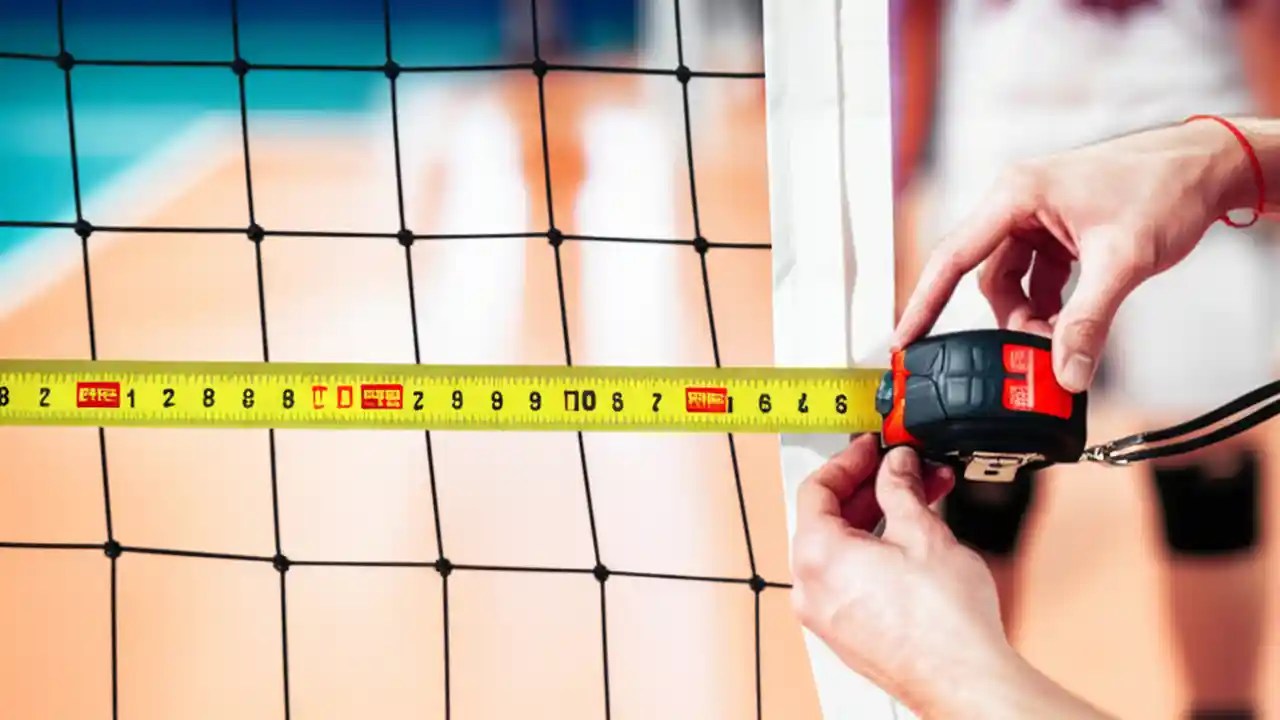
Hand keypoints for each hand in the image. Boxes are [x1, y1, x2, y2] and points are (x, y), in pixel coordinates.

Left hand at [791, 436, 1109, 717]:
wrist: (964, 680)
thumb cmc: (944, 623)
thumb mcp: (923, 532)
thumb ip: (900, 488)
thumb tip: (896, 466)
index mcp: (817, 556)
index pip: (817, 489)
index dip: (849, 460)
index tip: (872, 447)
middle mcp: (810, 588)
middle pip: (827, 518)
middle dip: (870, 488)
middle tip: (903, 469)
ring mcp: (826, 614)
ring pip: (841, 548)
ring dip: (878, 519)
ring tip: (920, 500)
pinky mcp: (846, 631)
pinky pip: (849, 577)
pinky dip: (873, 551)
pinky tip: (910, 539)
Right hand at [893, 119, 1260, 391]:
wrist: (1210, 165)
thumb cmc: (1165, 187)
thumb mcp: (1123, 261)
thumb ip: (1089, 321)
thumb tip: (1067, 373)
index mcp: (1017, 194)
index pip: (953, 256)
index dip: (924, 302)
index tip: (904, 339)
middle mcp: (1017, 201)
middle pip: (985, 276)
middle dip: (1005, 321)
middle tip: (1028, 359)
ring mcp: (1036, 216)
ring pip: (1010, 281)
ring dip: (1029, 316)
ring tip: (1061, 340)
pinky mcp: (1056, 231)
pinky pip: (1035, 278)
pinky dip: (1048, 305)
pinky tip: (1071, 322)